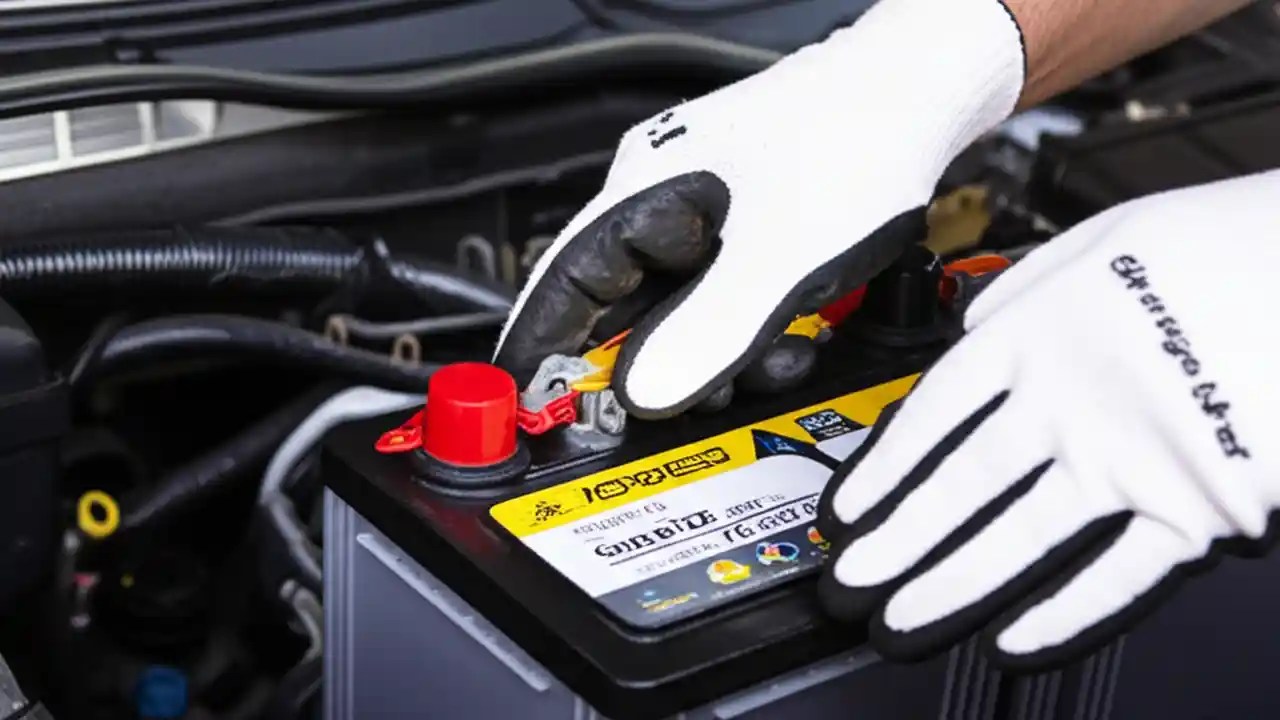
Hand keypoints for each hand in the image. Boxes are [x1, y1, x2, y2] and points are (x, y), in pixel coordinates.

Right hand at [494, 0, 1023, 417]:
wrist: (927, 86)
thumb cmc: (856, 136)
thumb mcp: (781, 256)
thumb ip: (711, 332)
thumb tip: (646, 392)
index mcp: (647, 190)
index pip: (563, 281)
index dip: (540, 348)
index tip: (524, 403)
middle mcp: (664, 193)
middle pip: (618, 300)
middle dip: (649, 363)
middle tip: (672, 409)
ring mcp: (706, 203)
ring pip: (675, 302)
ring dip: (710, 351)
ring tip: (763, 363)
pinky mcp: (747, 215)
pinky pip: (719, 289)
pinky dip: (742, 327)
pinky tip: (784, 337)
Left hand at [817, 170, 1279, 670]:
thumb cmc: (1223, 242)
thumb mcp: (1097, 239)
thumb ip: (1022, 288)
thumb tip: (971, 326)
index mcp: (1039, 335)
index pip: (934, 414)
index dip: (883, 468)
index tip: (849, 509)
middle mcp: (1069, 402)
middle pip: (960, 484)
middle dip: (896, 540)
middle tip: (848, 581)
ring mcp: (1129, 458)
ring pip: (1020, 538)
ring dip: (952, 585)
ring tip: (901, 619)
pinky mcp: (1198, 501)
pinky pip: (1119, 574)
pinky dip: (1065, 613)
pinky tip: (1016, 638)